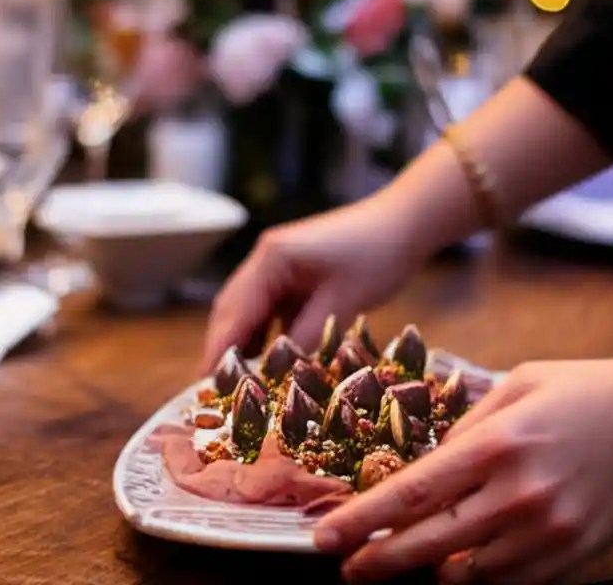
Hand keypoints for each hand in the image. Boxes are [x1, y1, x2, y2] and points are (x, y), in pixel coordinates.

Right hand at [201, 194, 429, 370]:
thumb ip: (306, 338)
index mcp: (271, 259)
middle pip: (232, 309)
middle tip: (215, 391)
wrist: (407, 221)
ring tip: (237, 383)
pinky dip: (267, 334)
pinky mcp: (295, 272)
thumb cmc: (378, 256)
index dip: (219, 351)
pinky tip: (270, 361)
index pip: (234, 312)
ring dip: (244, 343)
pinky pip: (271, 308)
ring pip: (249, 310)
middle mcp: (266, 259)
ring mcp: (279, 264)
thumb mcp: (343, 303)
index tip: (206, 385)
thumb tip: (275, 374)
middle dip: (223, 349)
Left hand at [314, 356, 612, 584]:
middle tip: (345, 566)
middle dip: (377, 561)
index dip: (361, 521)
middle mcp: (521, 496)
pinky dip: (477, 581)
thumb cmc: (598, 389)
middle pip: (428, 545)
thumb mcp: (522, 383)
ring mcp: (551, 533)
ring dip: (426, 574)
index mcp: (499, 444)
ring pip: (466, 576)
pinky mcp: (577, 556)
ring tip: (393, 565)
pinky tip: (454, 570)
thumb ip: (468, 425)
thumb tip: (428, 461)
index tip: (324, 538)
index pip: (412, 496)